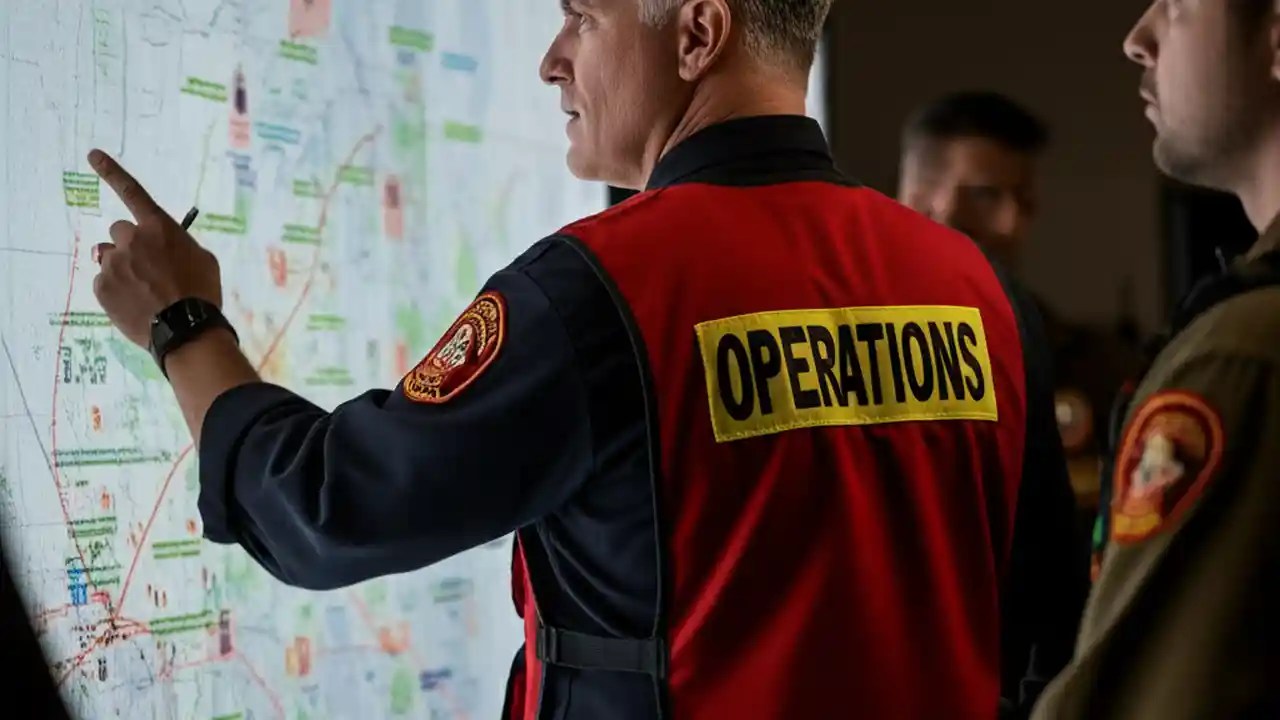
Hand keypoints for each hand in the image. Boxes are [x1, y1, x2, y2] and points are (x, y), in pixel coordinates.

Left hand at [88, 149, 221, 347]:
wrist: (186, 328)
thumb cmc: (202, 292)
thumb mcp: (202, 259)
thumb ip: (176, 245)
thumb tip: (159, 248)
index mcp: (159, 228)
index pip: (131, 192)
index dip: (111, 171)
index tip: (92, 155)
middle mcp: (132, 239)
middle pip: (120, 232)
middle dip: (130, 245)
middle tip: (147, 268)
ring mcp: (114, 264)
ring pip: (110, 258)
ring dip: (122, 267)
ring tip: (141, 290)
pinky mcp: (102, 287)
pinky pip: (105, 282)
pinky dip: (117, 291)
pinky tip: (135, 304)